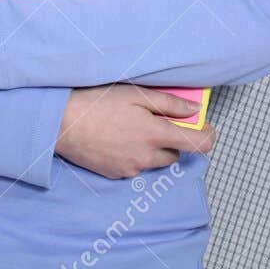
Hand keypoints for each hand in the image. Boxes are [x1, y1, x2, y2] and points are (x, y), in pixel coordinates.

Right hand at [54, 85, 215, 178]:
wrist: (62, 123)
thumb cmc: (98, 103)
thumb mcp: (136, 94)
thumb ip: (169, 104)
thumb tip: (194, 111)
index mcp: (155, 134)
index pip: (198, 145)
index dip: (207, 136)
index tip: (204, 128)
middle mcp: (146, 156)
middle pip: (174, 154)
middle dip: (170, 141)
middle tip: (154, 122)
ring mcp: (131, 168)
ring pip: (154, 162)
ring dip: (151, 149)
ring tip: (130, 129)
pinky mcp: (116, 175)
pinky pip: (135, 167)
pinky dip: (133, 155)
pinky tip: (117, 139)